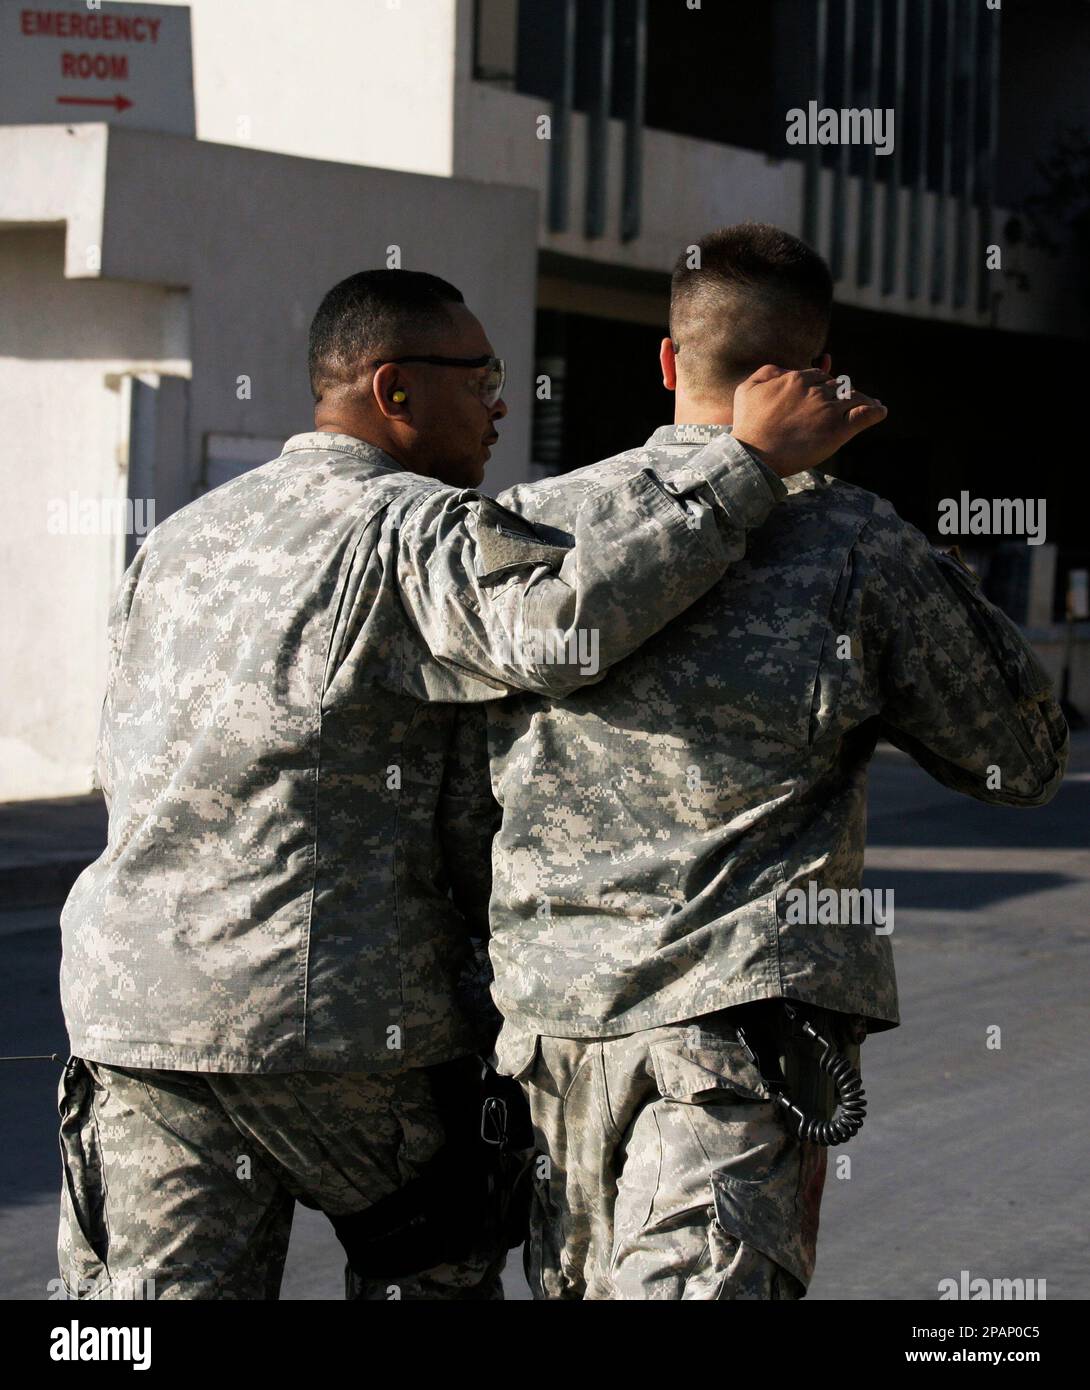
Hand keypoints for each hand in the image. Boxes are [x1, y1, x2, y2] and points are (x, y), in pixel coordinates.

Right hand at [731, 365, 886, 477]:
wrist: (754, 455)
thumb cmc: (747, 425)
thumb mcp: (747, 389)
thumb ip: (768, 372)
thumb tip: (787, 369)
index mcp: (796, 379)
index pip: (820, 375)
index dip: (826, 383)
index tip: (830, 390)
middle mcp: (816, 391)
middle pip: (839, 385)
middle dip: (844, 392)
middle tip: (850, 401)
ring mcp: (828, 410)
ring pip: (855, 397)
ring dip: (864, 399)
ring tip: (872, 404)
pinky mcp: (838, 430)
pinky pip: (866, 414)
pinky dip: (876, 411)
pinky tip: (881, 410)